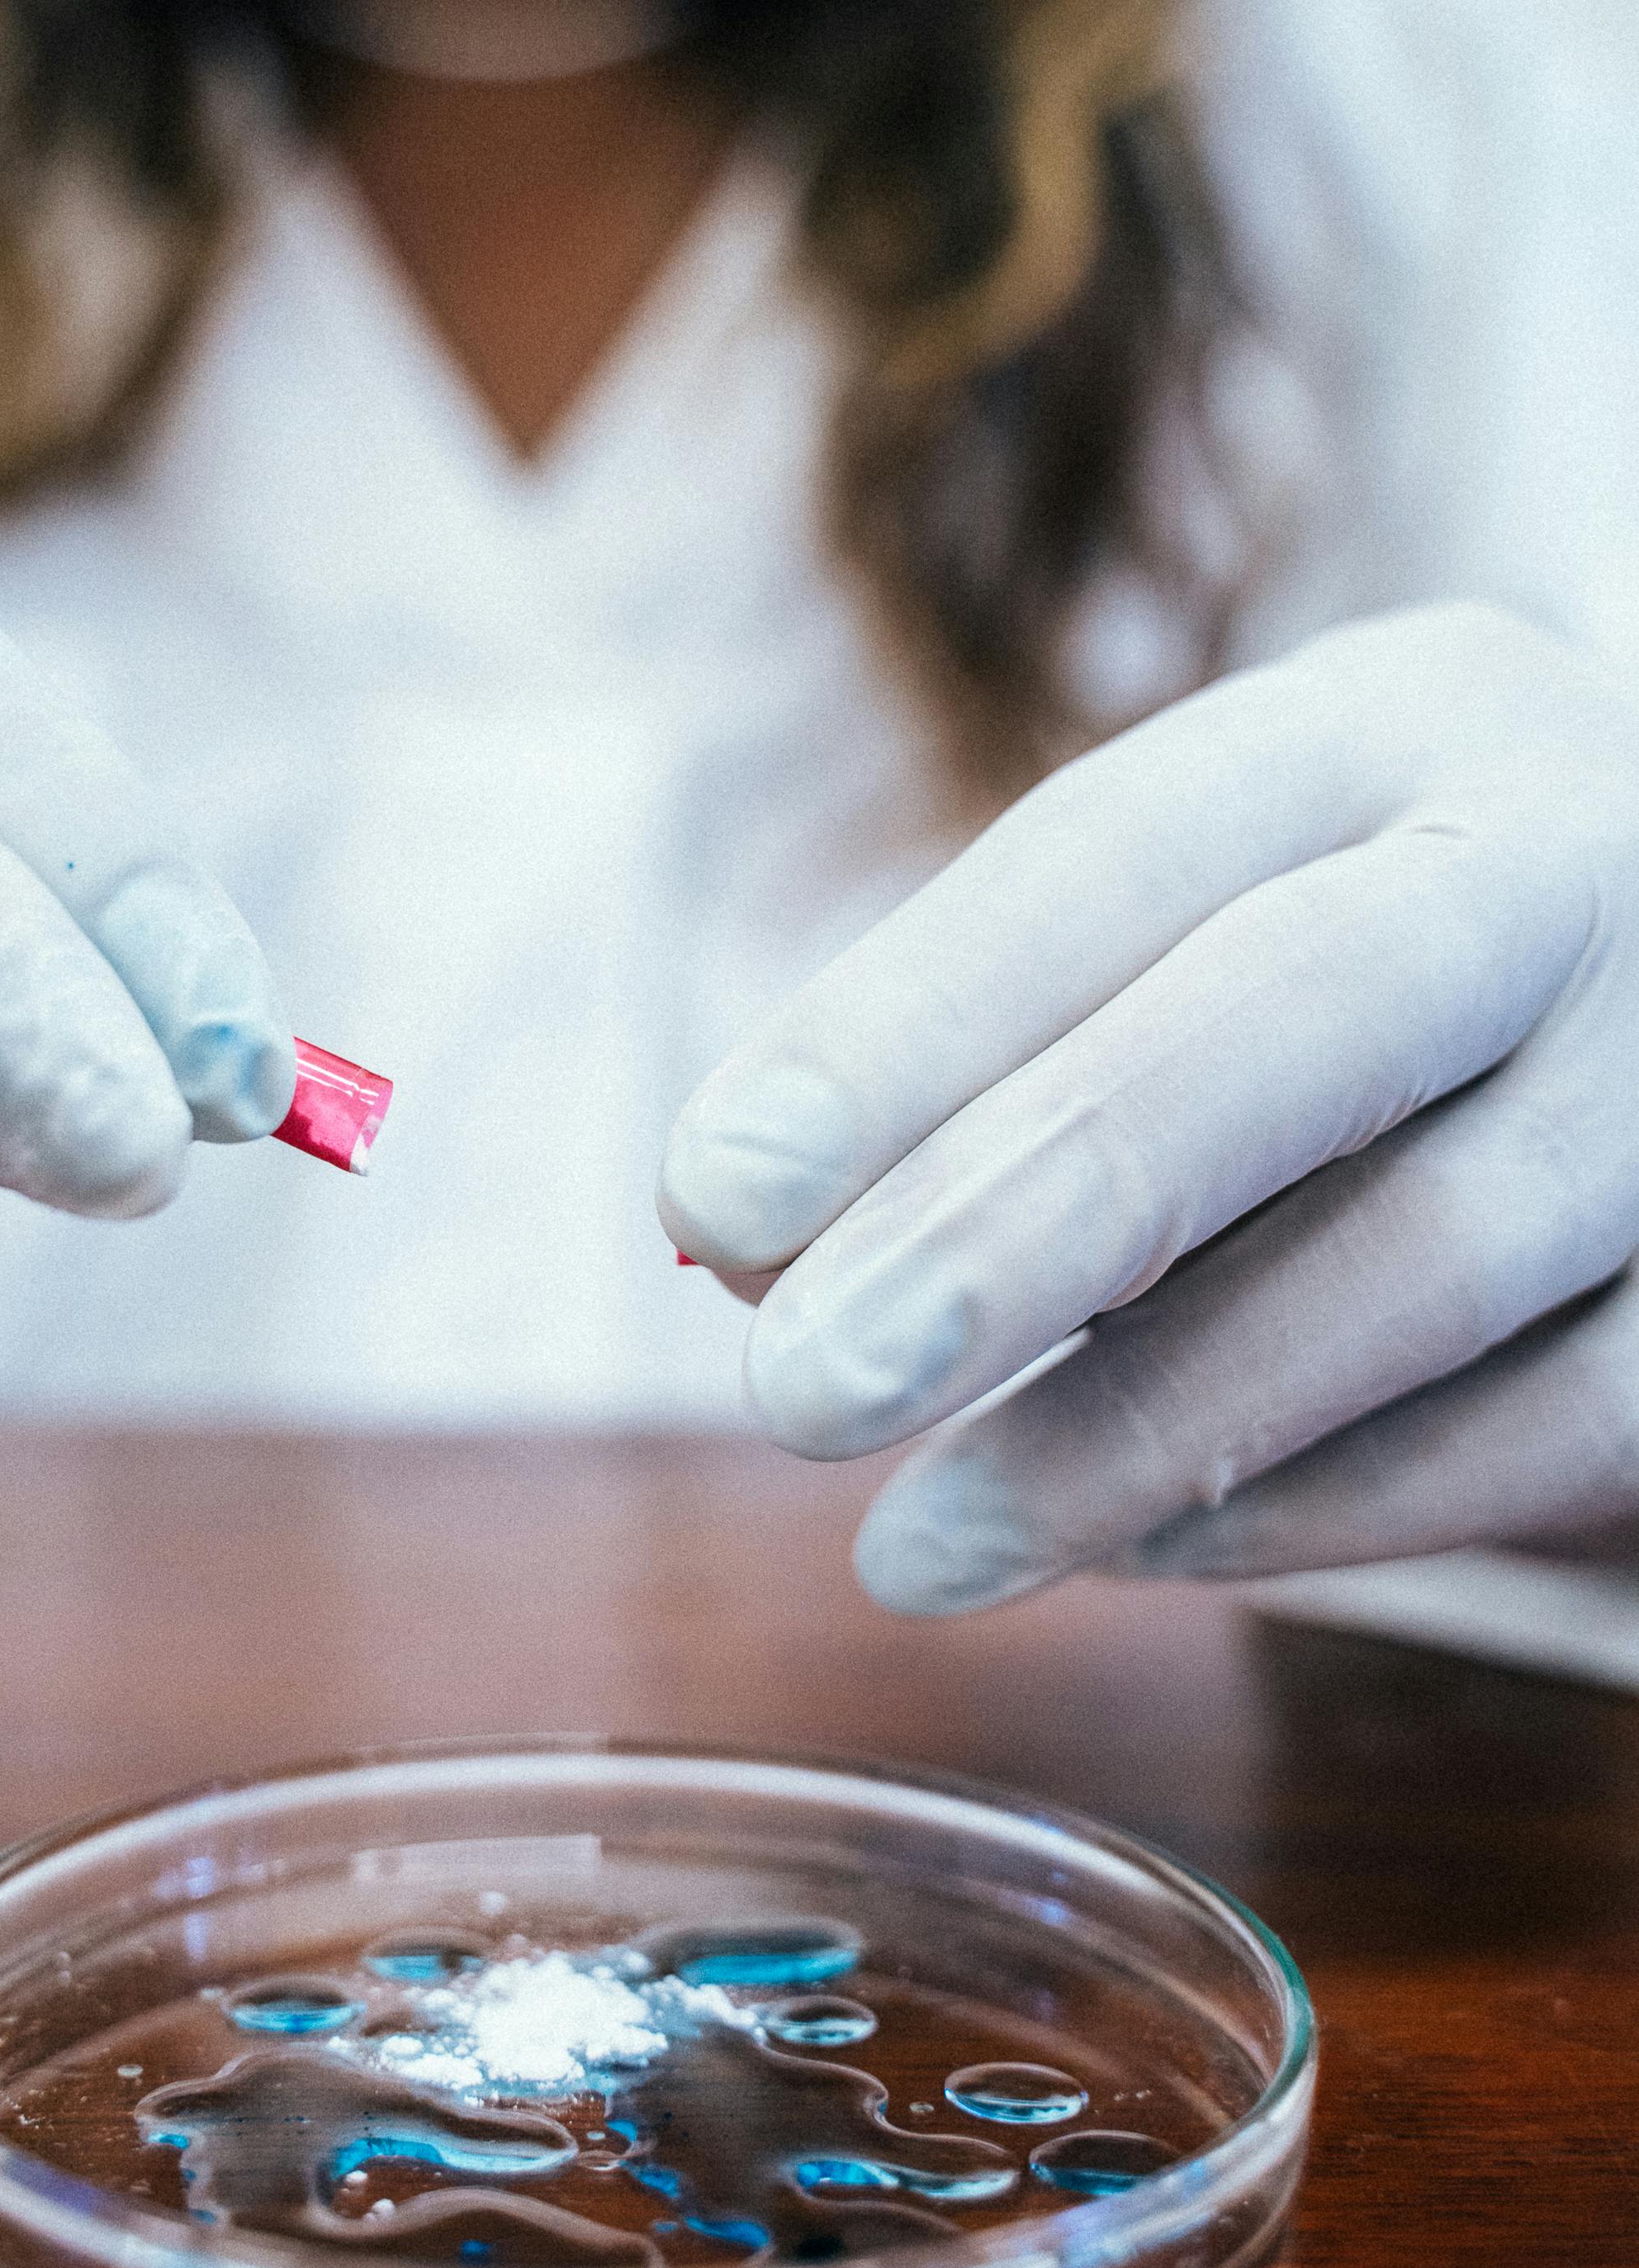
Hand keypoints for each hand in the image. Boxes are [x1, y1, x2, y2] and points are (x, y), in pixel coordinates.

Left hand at [660, 604, 1638, 1607]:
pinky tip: (1138, 1548)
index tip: (715, 1195)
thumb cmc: (1371, 978)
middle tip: (798, 1395)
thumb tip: (759, 1250)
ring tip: (919, 1544)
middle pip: (1302, 1015)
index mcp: (1398, 719)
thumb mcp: (1205, 928)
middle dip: (1027, 1214)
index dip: (910, 1029)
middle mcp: (1582, 855)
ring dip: (1145, 1424)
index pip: (1125, 853)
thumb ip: (994, 1053)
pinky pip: (1555, 1425)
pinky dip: (1325, 1507)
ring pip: (1434, 1255)